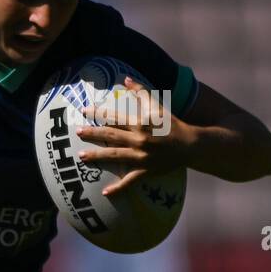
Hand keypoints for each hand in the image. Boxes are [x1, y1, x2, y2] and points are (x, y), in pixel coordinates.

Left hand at [77, 76, 191, 196]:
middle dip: (93, 133)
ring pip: (115, 156)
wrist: (192, 145)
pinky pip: (130, 181)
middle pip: (111, 135)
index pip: (116, 116)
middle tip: (78, 131)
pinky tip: (104, 193)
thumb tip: (127, 78)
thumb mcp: (158, 106)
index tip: (85, 110)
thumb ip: (141, 92)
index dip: (99, 112)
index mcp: (141, 124)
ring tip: (81, 156)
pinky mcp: (146, 171)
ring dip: (97, 156)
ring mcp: (142, 156)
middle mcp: (140, 139)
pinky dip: (118, 188)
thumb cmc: (173, 124)